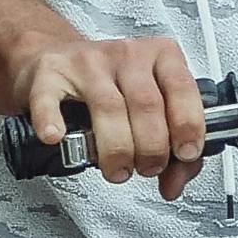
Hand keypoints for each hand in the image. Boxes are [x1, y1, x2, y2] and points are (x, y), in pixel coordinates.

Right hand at [15, 28, 207, 199]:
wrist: (56, 61)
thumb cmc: (109, 88)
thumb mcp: (150, 109)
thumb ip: (173, 148)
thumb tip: (174, 183)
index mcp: (159, 57)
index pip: (182, 88)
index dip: (188, 126)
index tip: (184, 153)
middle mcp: (126, 54)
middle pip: (146, 105)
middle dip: (151, 148)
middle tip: (146, 168)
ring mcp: (87, 61)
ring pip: (108, 108)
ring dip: (115, 150)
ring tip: (116, 169)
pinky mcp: (49, 72)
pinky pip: (50, 98)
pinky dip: (52, 121)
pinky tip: (57, 137)